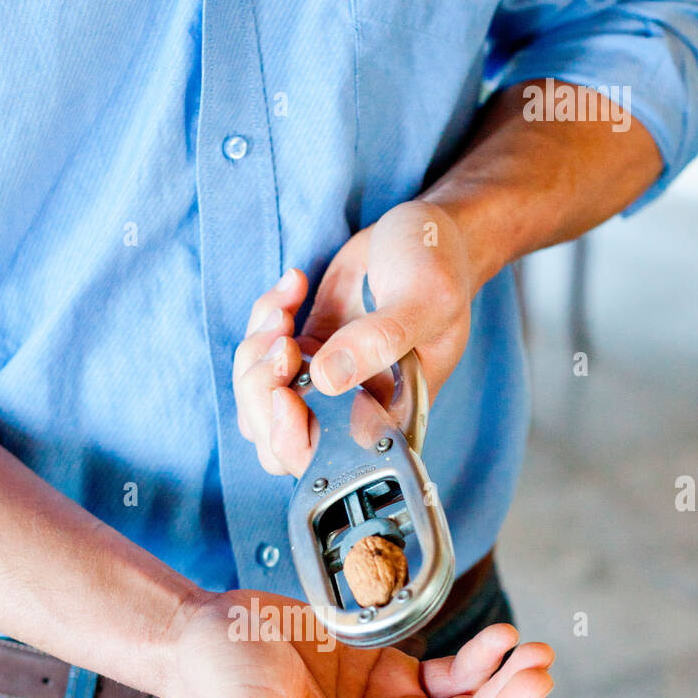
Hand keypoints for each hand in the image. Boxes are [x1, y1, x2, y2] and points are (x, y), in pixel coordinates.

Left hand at [233, 200, 471, 475]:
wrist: (429, 233)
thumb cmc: (441, 267)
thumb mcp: (424, 298)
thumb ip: (379, 339)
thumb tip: (325, 378)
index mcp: (388, 419)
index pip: (328, 464)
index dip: (292, 438)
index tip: (285, 392)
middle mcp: (352, 412)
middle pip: (276, 442)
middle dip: (260, 393)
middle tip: (281, 340)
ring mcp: (323, 384)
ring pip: (259, 403)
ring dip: (256, 353)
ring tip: (286, 304)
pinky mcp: (305, 353)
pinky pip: (260, 357)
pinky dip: (263, 319)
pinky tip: (294, 285)